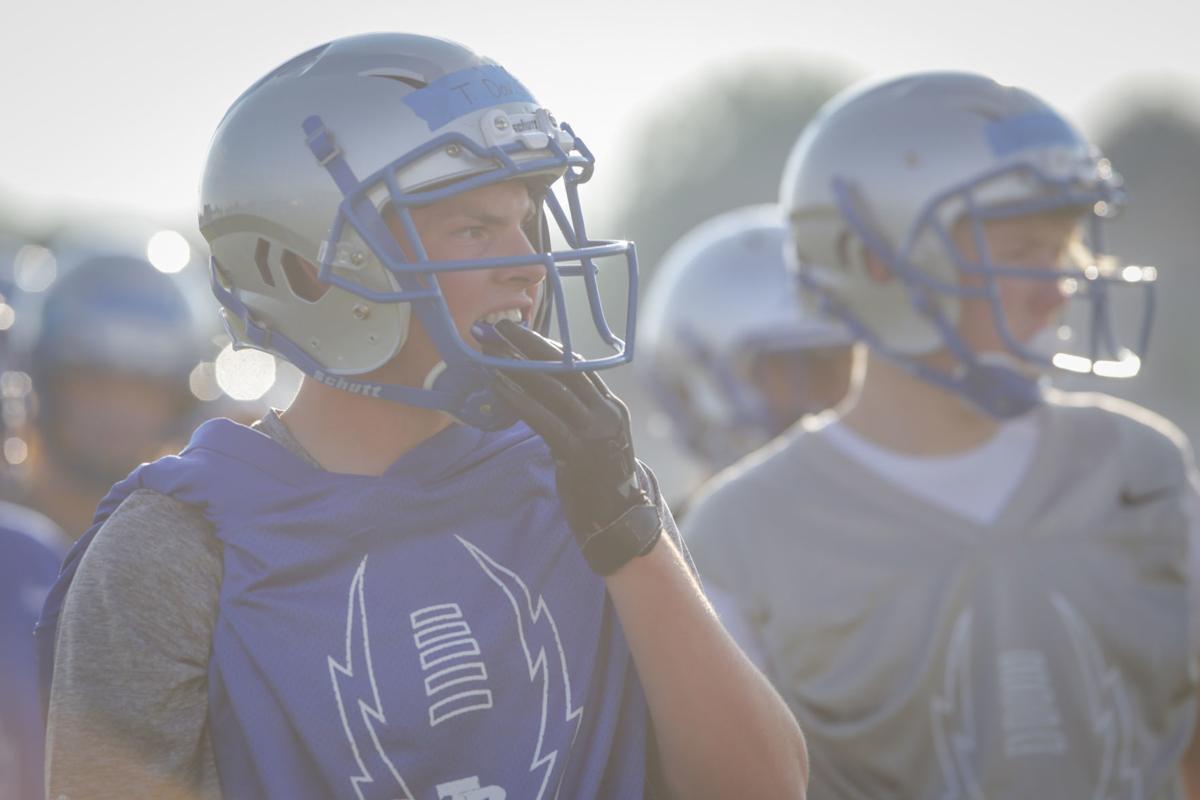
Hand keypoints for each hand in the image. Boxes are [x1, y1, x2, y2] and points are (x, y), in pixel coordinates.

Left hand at [483, 320, 661, 574]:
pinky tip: (496, 384)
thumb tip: (542, 394)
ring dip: (516, 365)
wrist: (618, 521)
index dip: (546, 346)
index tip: (519, 331)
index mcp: (612, 407)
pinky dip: (517, 398)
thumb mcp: (596, 440)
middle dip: (527, 344)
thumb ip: (578, 416)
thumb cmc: (599, 482)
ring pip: (551, 388)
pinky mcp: (578, 451)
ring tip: (490, 351)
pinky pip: (542, 418)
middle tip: (498, 325)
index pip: (577, 366)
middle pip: (563, 368)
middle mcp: (607, 413)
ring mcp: (595, 431)